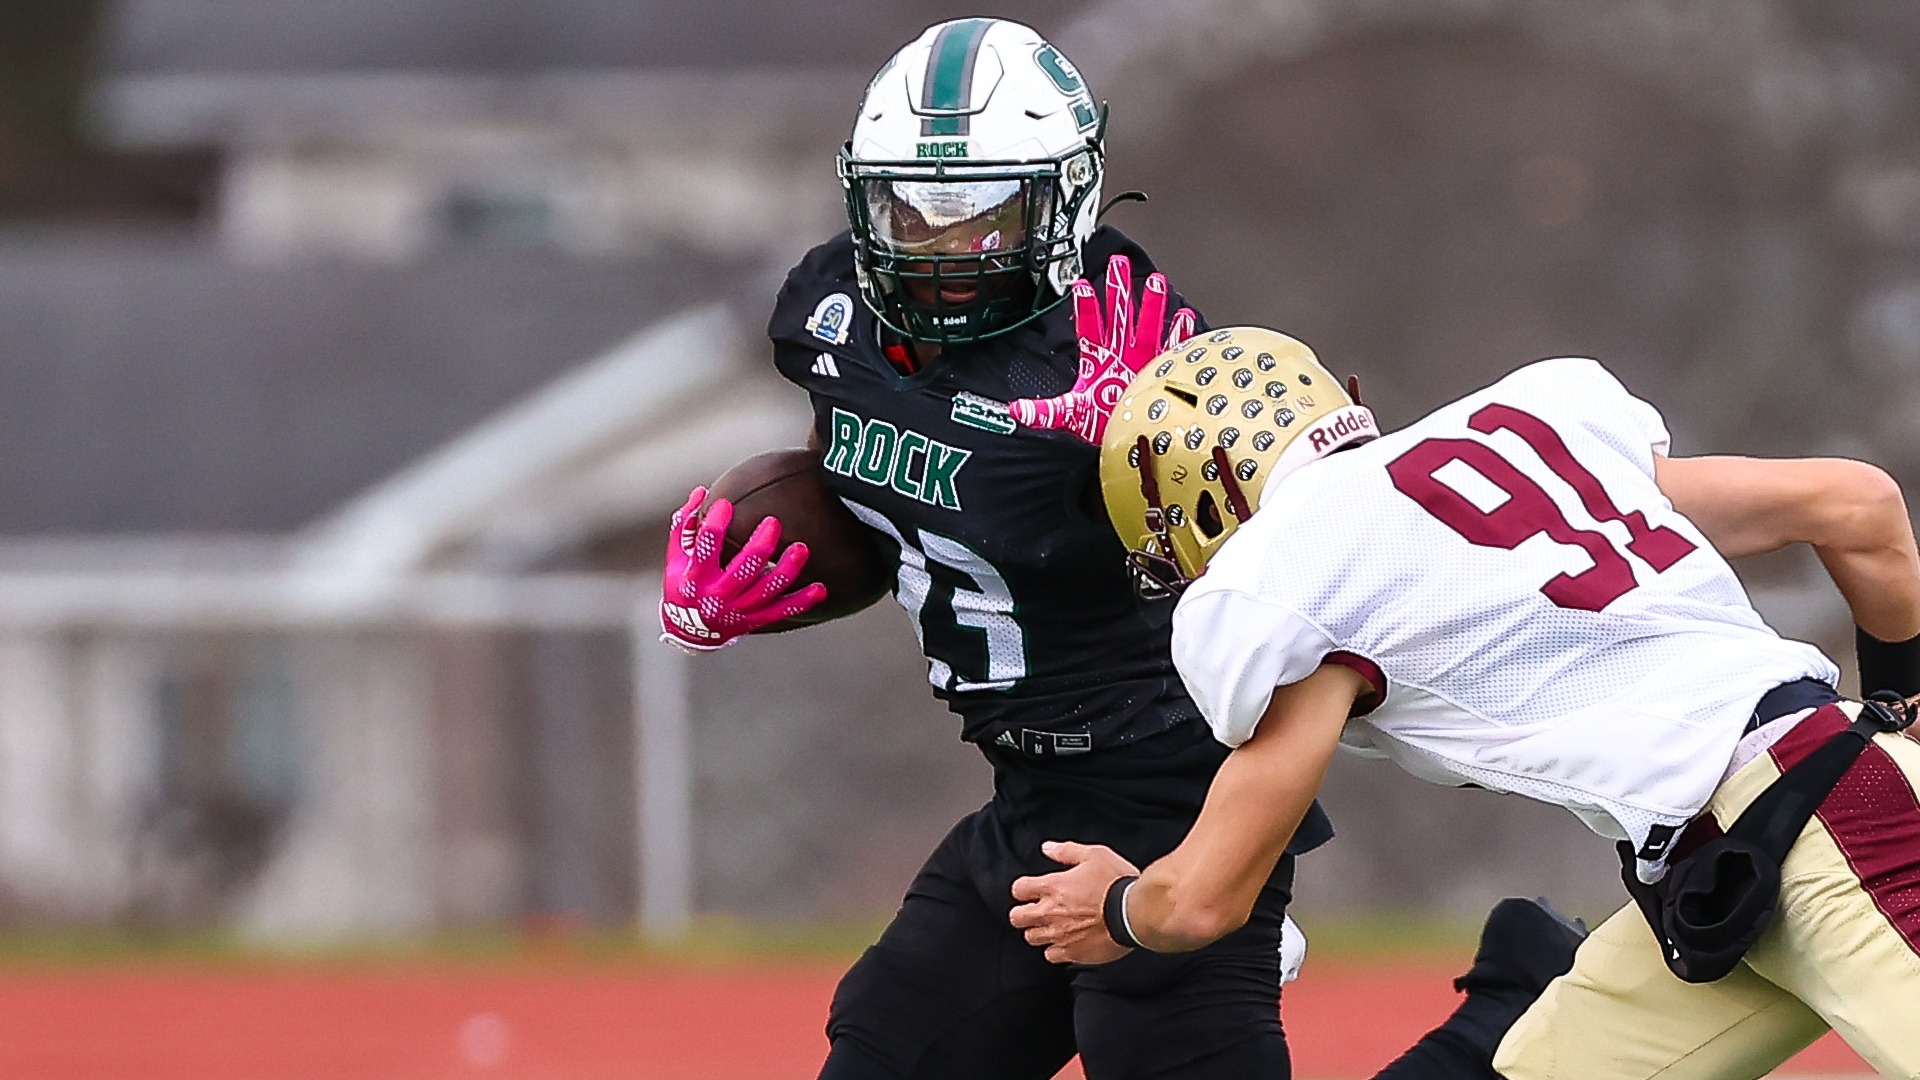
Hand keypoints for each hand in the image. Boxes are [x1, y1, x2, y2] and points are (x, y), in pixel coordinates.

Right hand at [659, 487, 826, 651]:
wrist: (690, 631)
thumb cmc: (683, 587)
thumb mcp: (676, 558)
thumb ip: (685, 525)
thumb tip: (701, 492)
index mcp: (696, 577)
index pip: (707, 548)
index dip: (716, 524)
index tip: (725, 504)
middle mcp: (718, 595)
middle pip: (744, 569)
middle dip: (761, 545)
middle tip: (773, 522)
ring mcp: (738, 609)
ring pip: (767, 589)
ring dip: (786, 569)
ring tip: (801, 548)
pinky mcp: (754, 620)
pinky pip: (781, 611)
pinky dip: (802, 601)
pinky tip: (819, 588)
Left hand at [1008, 254, 1197, 444]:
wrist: (1122, 438)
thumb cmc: (1096, 423)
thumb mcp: (1068, 414)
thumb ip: (1043, 411)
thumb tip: (1016, 410)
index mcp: (1096, 358)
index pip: (1089, 327)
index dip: (1086, 307)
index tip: (1080, 285)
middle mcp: (1119, 353)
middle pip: (1119, 315)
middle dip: (1118, 289)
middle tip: (1117, 262)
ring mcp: (1141, 360)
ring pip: (1146, 326)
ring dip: (1151, 304)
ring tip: (1155, 281)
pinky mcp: (1159, 371)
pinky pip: (1169, 349)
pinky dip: (1176, 334)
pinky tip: (1181, 316)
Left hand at [1009, 840, 1141, 963]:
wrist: (1134, 913)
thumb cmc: (1117, 883)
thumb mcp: (1094, 855)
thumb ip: (1067, 852)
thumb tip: (1047, 848)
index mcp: (1053, 887)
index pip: (1019, 889)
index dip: (1023, 889)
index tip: (1030, 890)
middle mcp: (1051, 912)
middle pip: (1016, 918)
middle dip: (1022, 913)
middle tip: (1034, 911)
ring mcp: (1060, 935)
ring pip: (1031, 938)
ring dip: (1037, 931)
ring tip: (1050, 927)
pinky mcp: (1073, 953)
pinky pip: (1051, 956)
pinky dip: (1055, 950)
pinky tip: (1065, 942)